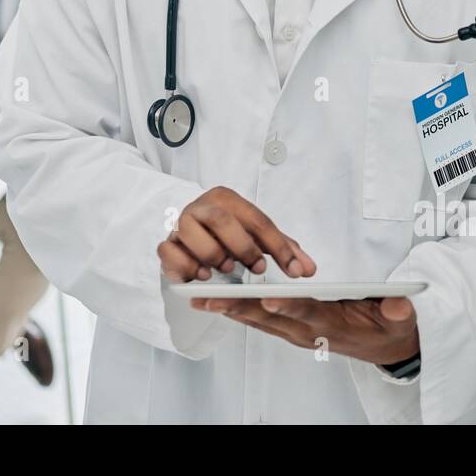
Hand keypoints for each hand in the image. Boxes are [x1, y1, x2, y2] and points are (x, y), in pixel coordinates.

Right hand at [157, 186, 316, 282]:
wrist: (191, 234)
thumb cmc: (228, 235)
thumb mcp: (258, 238)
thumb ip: (284, 250)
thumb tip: (309, 269)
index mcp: (226, 198)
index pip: (257, 220)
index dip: (280, 247)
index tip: (295, 271)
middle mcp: (201, 207)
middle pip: (221, 220)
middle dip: (243, 246)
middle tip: (258, 268)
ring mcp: (180, 224)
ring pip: (191, 232)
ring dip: (213, 254)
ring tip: (226, 270)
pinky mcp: (166, 245)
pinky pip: (169, 252)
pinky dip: (187, 266)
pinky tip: (203, 277)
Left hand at [193, 295, 419, 366]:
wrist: (384, 346)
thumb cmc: (387, 327)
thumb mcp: (400, 319)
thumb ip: (398, 311)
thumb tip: (398, 305)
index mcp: (334, 324)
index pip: (309, 313)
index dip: (290, 306)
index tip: (269, 300)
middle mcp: (310, 331)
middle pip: (271, 318)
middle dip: (239, 307)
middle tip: (209, 298)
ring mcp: (298, 333)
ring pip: (259, 321)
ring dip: (230, 310)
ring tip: (200, 298)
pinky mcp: (291, 330)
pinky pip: (260, 321)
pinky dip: (238, 311)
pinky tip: (217, 302)